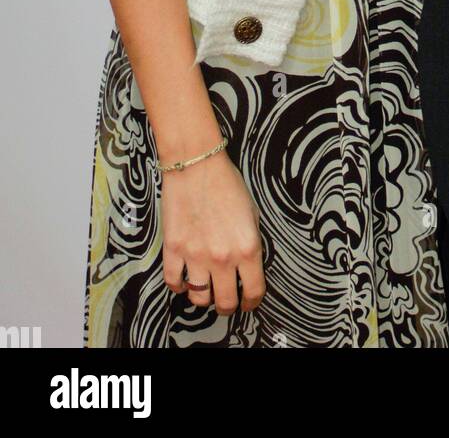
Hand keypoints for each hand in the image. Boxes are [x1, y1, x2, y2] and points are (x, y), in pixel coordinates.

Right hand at [161, 150, 265, 314]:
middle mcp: (222, 257)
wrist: (196, 164)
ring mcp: (195, 255)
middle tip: (226, 301)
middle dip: (228, 306)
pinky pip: (173, 282)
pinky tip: (184, 280)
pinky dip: (179, 286)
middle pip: (225, 302)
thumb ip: (250, 243)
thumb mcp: (252, 213)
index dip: (252, 302)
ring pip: (199, 298)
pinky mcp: (173, 249)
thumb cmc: (226, 183)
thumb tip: (247, 266)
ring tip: (205, 289)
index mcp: (248, 247)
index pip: (253, 291)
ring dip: (203, 297)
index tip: (248, 303)